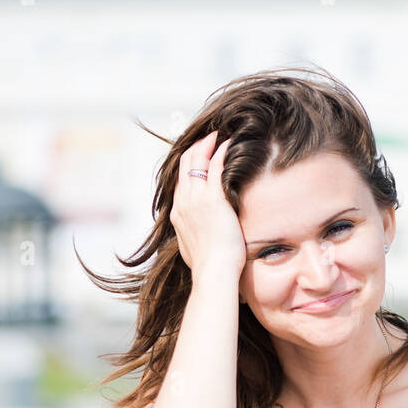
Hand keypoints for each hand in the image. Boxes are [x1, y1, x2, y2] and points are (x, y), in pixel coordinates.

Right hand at [170, 130, 246, 281]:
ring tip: (218, 134)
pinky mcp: (213, 199)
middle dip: (196, 148)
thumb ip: (194, 237)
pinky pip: (215, 166)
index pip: (181, 181)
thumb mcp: (193, 250)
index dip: (189, 165)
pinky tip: (229, 142)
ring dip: (207, 144)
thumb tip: (198, 239)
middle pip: (185, 165)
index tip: (200, 156)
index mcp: (178, 214)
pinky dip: (221, 151)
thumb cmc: (209, 268)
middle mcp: (183, 202)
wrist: (214, 273)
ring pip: (197, 160)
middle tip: (209, 138)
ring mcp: (196, 199)